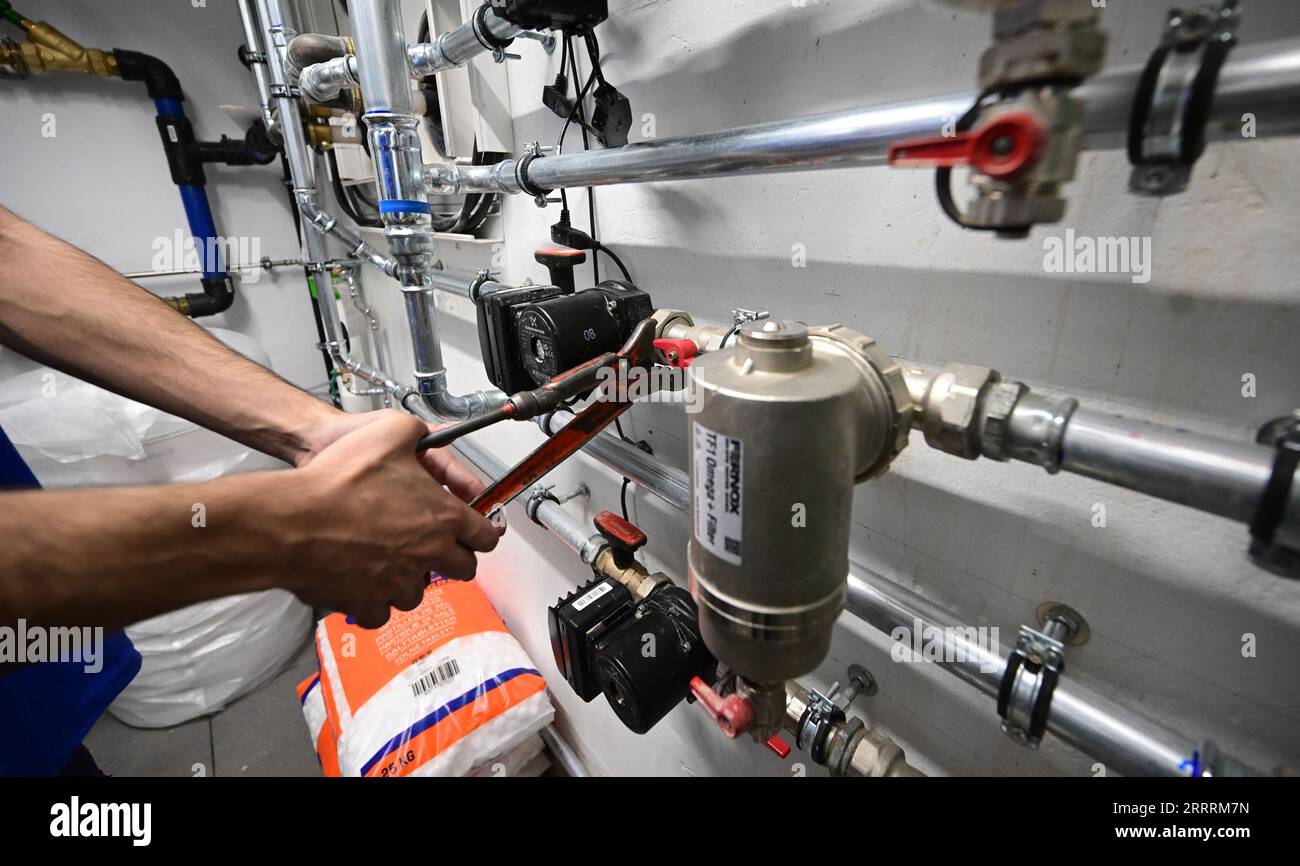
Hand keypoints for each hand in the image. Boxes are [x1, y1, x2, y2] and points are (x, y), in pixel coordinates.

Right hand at [285, 410, 500, 627]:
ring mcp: (398, 582)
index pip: (485, 535)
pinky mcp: (366, 603)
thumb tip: (421, 437)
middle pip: (462, 569)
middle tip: (435, 547)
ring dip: (409, 579)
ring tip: (390, 560)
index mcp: (442, 517)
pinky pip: (380, 612)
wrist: (291, 519)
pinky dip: (373, 601)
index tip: (477, 533)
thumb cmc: (336, 479)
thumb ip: (417, 434)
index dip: (482, 532)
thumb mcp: (390, 431)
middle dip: (451, 558)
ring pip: (418, 593)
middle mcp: (427, 553)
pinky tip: (362, 581)